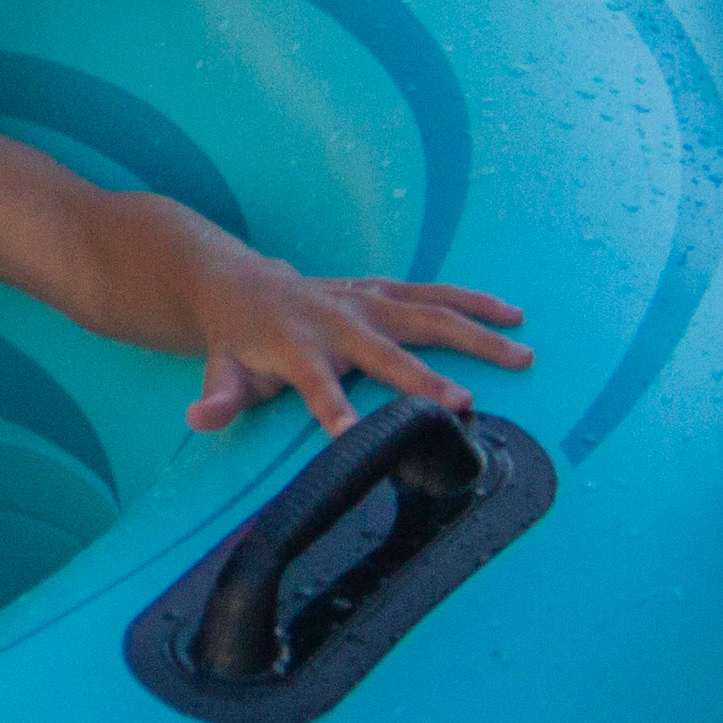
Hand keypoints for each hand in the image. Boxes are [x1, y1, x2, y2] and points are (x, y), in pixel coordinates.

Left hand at [186, 252, 529, 433]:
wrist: (239, 282)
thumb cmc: (237, 340)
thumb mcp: (220, 370)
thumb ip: (218, 397)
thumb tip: (200, 417)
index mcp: (297, 348)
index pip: (317, 387)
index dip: (335, 412)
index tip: (355, 440)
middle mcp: (338, 321)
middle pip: (388, 350)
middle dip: (425, 377)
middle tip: (465, 403)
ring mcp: (364, 301)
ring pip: (427, 313)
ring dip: (475, 332)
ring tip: (522, 350)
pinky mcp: (381, 291)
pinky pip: (433, 295)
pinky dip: (472, 302)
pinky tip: (511, 315)